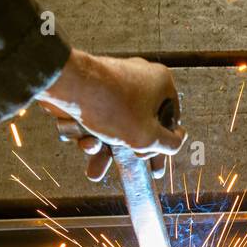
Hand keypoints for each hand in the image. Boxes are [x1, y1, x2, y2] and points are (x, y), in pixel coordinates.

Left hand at [38, 50, 186, 182]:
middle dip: (130, 151)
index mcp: (161, 84)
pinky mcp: (93, 88)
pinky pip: (97, 115)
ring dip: (106, 148)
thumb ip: (169, 144)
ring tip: (96, 167)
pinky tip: (84, 141)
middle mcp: (141, 78)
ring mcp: (115, 82)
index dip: (162, 143)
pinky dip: (90, 131)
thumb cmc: (113, 107)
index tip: (155, 159)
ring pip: (116, 123)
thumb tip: (178, 143)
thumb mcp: (149, 136)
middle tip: (130, 168)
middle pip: (141, 123)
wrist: (69, 85)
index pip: (170, 119)